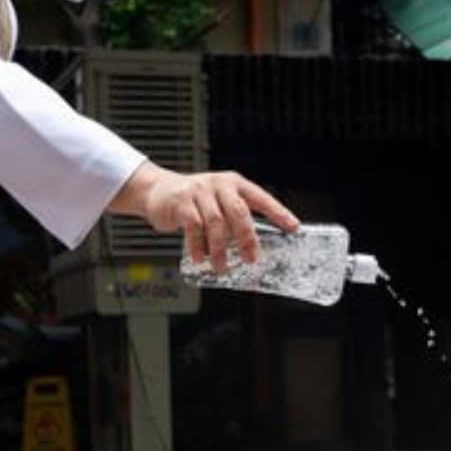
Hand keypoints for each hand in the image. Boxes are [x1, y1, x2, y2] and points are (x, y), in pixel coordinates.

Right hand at [112, 163, 299, 270]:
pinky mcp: (182, 202)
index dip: (278, 213)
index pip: (261, 198)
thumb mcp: (218, 202)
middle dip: (247, 238)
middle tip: (252, 258)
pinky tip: (201, 258)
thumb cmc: (193, 201)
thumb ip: (233, 219)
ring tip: (222, 266)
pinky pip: (194, 227)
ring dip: (220, 249)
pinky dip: (198, 246)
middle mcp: (220, 185)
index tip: (293, 227)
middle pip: (239, 212)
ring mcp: (200, 192)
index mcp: (235, 184)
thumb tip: (252, 248)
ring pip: (216, 223)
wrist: (158, 191)